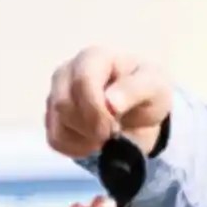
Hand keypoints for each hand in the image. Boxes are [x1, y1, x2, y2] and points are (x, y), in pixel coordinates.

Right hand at [45, 46, 171, 158]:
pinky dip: (76, 149)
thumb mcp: (153, 86)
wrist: (140, 108)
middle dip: (90, 127)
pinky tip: (94, 143)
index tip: (114, 129)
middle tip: (113, 134)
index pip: (82, 81)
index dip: (95, 110)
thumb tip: (110, 103)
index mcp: (94, 58)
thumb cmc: (146, 90)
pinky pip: (55, 139)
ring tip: (107, 137)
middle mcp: (68, 72)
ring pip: (57, 124)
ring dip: (85, 139)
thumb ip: (133, 90)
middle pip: (63, 104)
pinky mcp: (53, 117)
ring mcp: (56, 94)